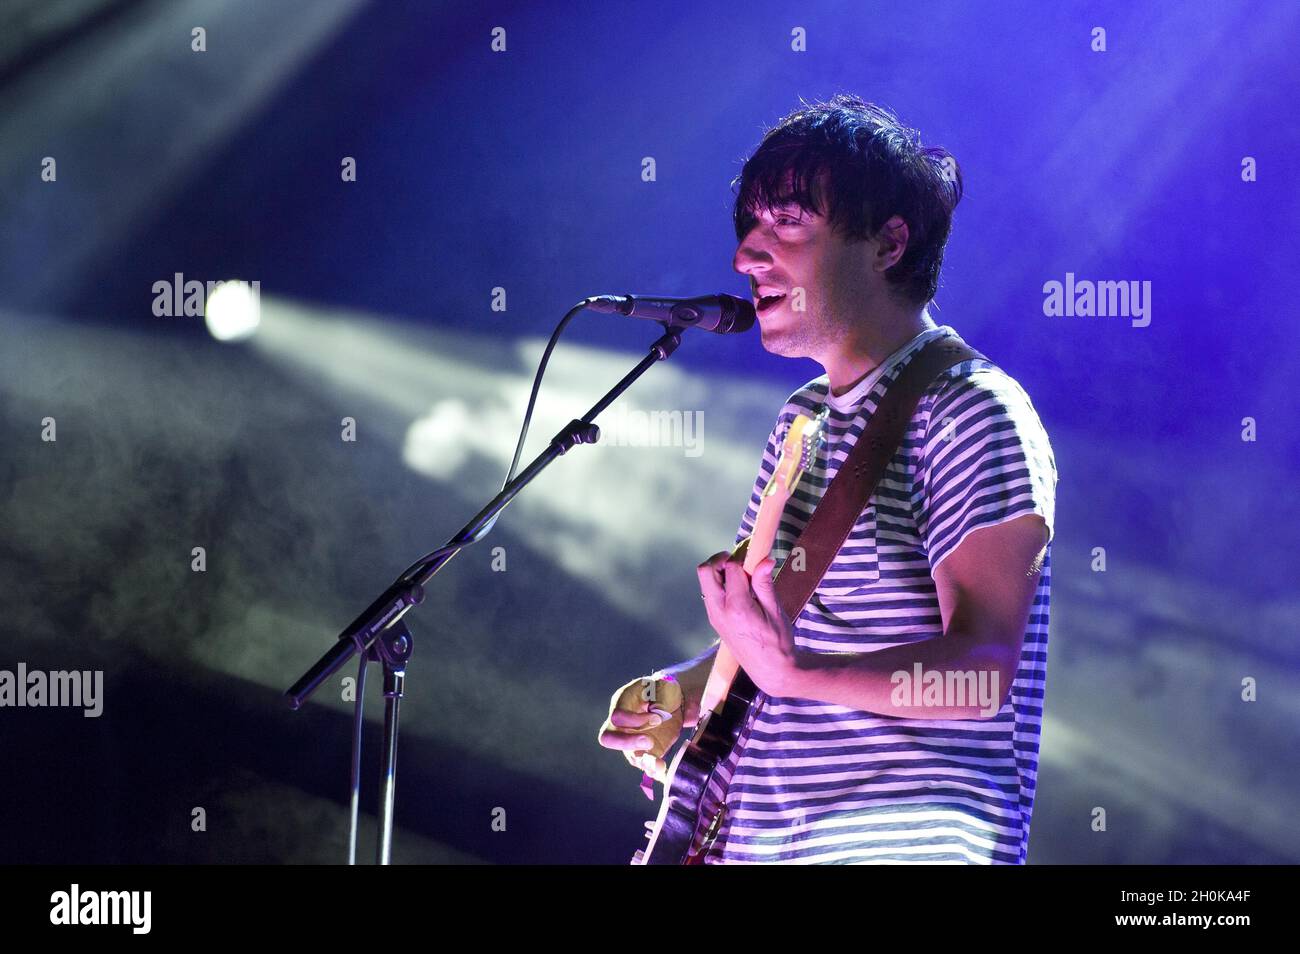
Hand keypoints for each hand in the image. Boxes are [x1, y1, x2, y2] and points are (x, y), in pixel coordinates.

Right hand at [597, 675, 684, 798]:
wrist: (670, 698)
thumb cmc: (662, 688)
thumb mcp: (665, 685)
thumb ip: (669, 698)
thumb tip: (689, 717)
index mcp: (622, 702)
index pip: (618, 716)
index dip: (636, 720)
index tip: (658, 718)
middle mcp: (621, 723)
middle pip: (608, 738)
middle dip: (627, 742)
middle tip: (648, 742)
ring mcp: (632, 739)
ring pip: (628, 755)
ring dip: (643, 761)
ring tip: (659, 764)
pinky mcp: (645, 751)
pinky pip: (644, 763)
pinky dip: (653, 769)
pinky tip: (664, 770)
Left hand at [697, 549, 797, 696]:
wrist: (770, 671)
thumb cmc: (778, 642)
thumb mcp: (776, 611)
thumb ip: (765, 584)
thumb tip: (764, 560)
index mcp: (737, 607)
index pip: (731, 569)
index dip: (743, 557)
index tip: (756, 556)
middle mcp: (719, 611)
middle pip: (705, 571)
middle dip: (721, 559)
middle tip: (741, 560)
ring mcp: (714, 616)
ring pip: (705, 581)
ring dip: (720, 571)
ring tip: (743, 576)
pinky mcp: (714, 620)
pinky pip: (710, 593)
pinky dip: (721, 584)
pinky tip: (740, 590)